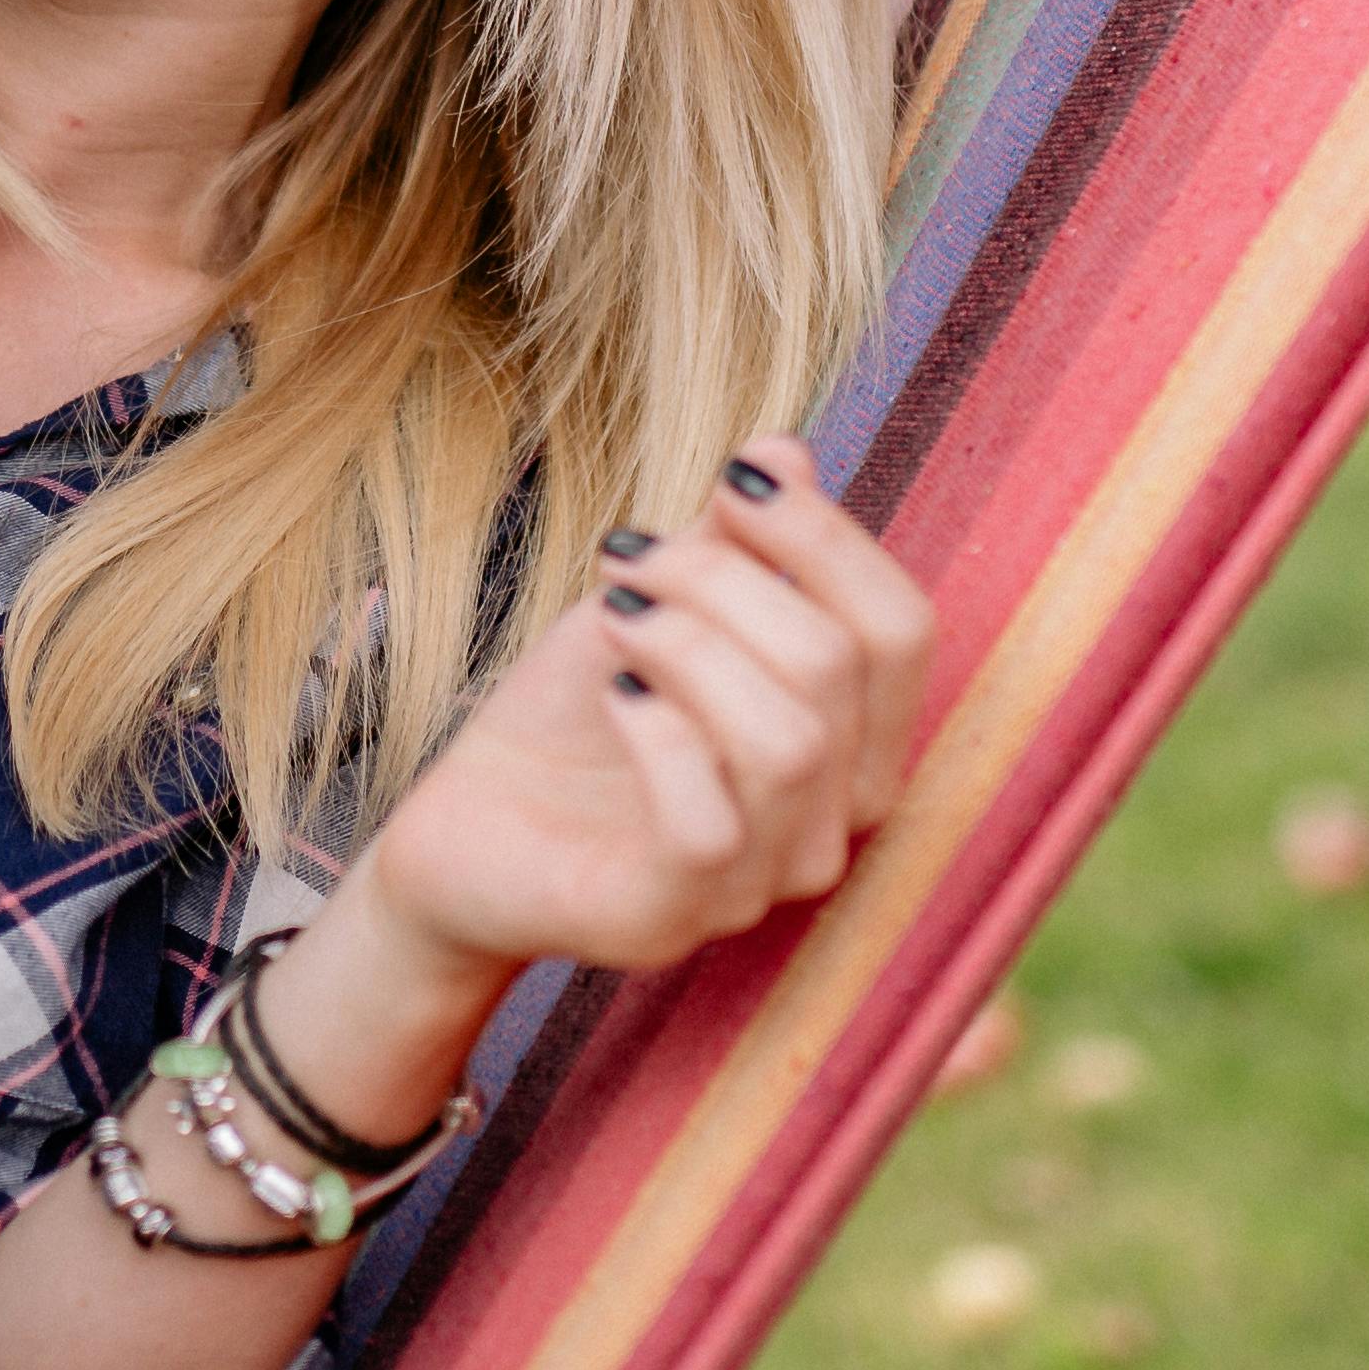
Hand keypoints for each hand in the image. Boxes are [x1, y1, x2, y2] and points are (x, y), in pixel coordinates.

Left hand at [339, 438, 937, 990]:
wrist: (466, 824)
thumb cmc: (575, 715)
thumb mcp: (656, 603)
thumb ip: (731, 543)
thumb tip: (783, 449)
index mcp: (854, 748)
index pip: (902, 630)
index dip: (826, 536)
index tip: (732, 481)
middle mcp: (830, 828)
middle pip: (837, 666)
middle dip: (722, 578)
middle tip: (627, 555)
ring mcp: (757, 888)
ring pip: (788, 742)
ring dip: (686, 642)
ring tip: (614, 613)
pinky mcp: (671, 920)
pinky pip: (710, 823)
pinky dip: (659, 730)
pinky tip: (613, 692)